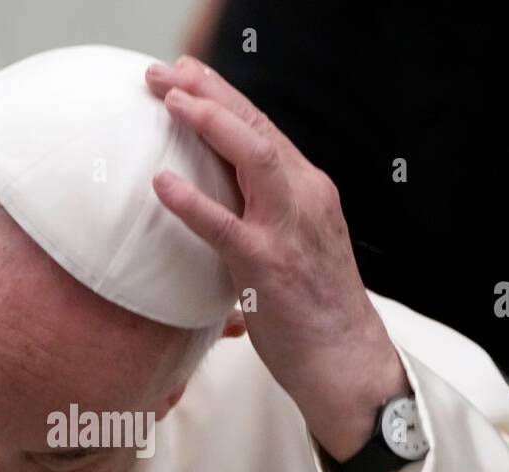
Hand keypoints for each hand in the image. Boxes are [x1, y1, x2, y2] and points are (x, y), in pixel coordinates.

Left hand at [144, 55, 407, 463]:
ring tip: (171, 99)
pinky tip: (161, 182)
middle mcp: (304, 199)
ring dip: (210, 122)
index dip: (224, 98)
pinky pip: (224, 225)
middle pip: (256, 128)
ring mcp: (289, 230)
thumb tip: (215, 207)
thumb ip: (261, 220)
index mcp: (308, 192)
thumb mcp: (293, 250)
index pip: (263, 130)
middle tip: (165, 72)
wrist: (347, 361)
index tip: (187, 76)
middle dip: (210, 92)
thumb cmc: (315, 312)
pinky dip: (192, 200)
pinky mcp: (269, 266)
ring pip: (254, 157)